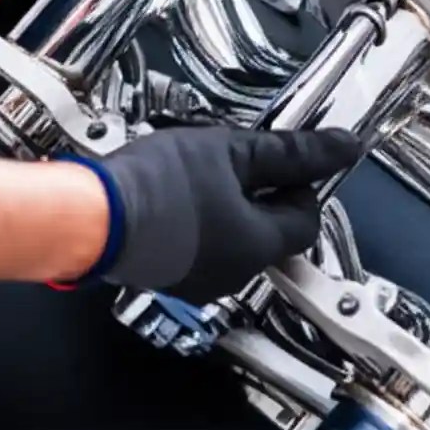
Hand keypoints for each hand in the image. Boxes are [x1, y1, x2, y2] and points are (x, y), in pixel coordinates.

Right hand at [85, 127, 362, 303]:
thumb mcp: (230, 151)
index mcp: (259, 245)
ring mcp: (199, 282)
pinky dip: (198, 224)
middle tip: (236, 161)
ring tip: (200, 174)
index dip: (301, 185)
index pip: (308, 220)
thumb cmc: (155, 186)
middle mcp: (235, 274)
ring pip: (234, 241)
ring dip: (228, 208)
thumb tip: (339, 147)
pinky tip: (176, 197)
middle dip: (261, 195)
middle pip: (272, 232)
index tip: (284, 160)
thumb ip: (290, 151)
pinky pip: (200, 250)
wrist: (90, 215)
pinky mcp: (168, 279)